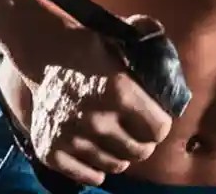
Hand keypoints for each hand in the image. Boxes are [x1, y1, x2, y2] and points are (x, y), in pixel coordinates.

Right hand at [24, 16, 173, 185]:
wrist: (44, 51)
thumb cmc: (90, 47)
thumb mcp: (124, 40)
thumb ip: (152, 48)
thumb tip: (172, 67)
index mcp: (120, 92)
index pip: (158, 130)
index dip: (160, 124)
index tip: (156, 118)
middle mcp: (96, 119)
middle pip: (140, 151)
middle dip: (144, 141)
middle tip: (137, 131)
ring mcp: (71, 138)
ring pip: (116, 165)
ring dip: (121, 154)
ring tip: (117, 138)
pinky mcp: (50, 150)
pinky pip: (87, 175)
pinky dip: (95, 169)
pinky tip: (98, 153)